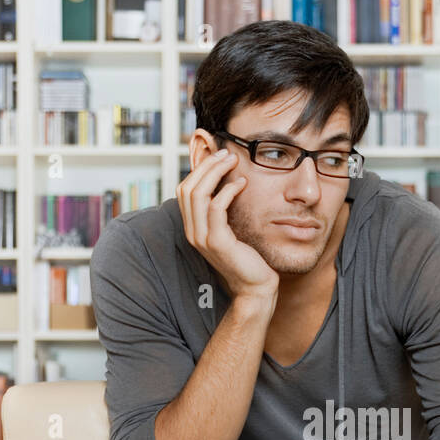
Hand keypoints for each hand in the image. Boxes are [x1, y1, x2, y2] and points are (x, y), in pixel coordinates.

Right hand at [177, 145, 278, 303]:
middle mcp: (193, 232)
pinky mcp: (217, 242)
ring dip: (216, 172)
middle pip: (188, 187)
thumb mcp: (230, 229)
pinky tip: (242, 184)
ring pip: (198, 194)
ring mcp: (202, 238)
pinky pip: (216, 208)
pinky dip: (228, 191)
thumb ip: (222, 210)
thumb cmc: (247, 257)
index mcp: (193, 227)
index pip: (185, 189)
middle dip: (207, 165)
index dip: (199, 169)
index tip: (218, 156)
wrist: (255, 287)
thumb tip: (226, 182)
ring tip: (233, 162)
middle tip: (226, 153)